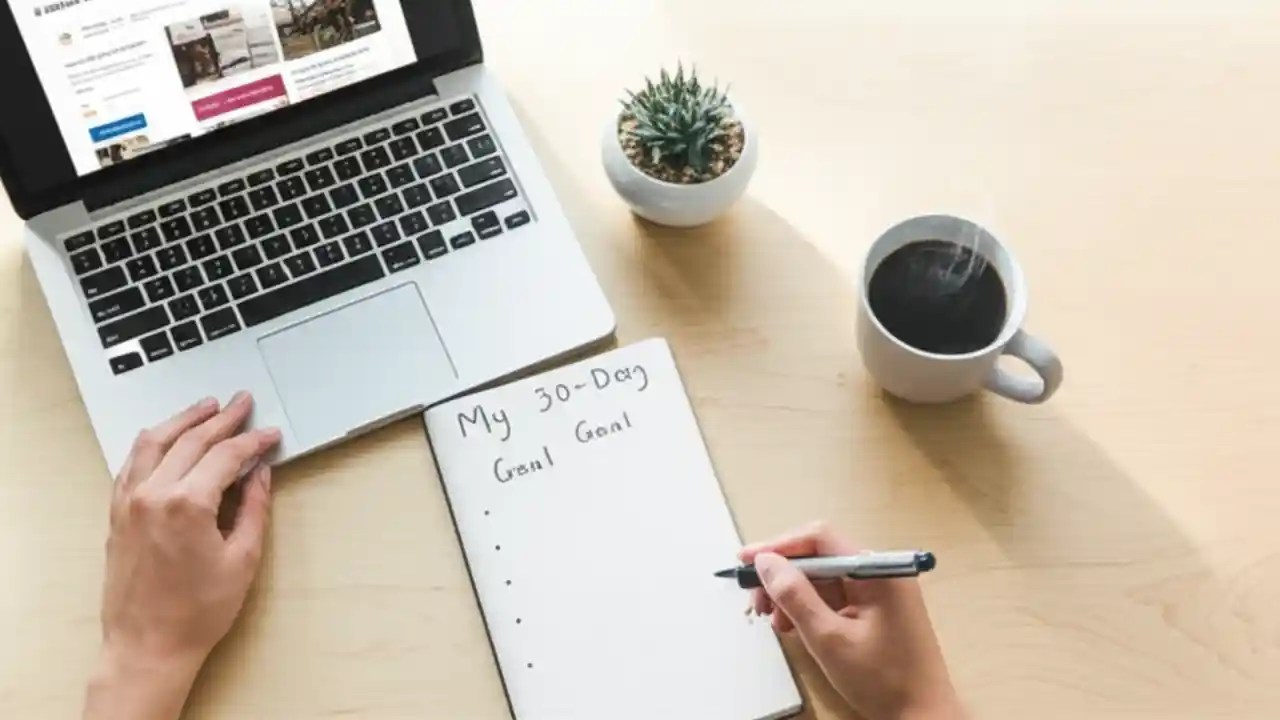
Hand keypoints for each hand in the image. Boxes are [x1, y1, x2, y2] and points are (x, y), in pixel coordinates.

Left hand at [84, 393, 281, 719]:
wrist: (147, 646)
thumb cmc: (197, 612)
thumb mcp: (242, 559)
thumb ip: (253, 509)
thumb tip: (260, 475)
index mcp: (187, 504)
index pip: (226, 456)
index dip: (253, 442)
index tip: (270, 435)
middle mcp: (153, 495)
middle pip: (191, 441)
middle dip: (222, 419)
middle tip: (242, 403)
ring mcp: (129, 502)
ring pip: (153, 443)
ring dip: (183, 420)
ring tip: (205, 407)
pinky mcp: (117, 514)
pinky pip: (131, 464)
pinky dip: (150, 443)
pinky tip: (162, 437)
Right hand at [741, 523, 963, 719]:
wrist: (925, 718)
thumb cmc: (882, 680)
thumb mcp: (829, 639)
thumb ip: (795, 597)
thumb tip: (765, 562)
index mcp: (877, 571)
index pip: (820, 539)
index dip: (779, 546)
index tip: (745, 562)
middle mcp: (880, 573)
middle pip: (820, 557)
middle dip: (783, 576)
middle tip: (756, 602)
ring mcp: (880, 593)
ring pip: (824, 579)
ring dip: (793, 595)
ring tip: (775, 622)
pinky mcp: (876, 612)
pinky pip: (835, 597)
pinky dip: (810, 609)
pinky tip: (795, 628)